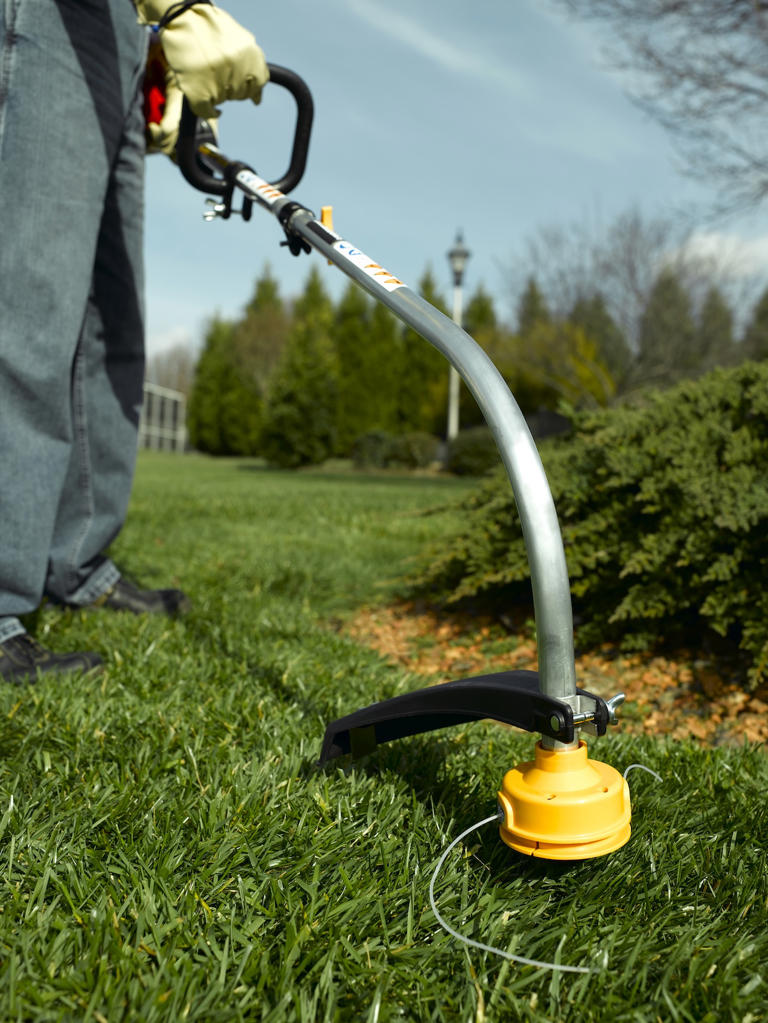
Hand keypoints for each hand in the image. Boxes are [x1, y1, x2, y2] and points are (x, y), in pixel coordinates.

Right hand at [154, 5, 268, 119]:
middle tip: (215, 69)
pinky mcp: (199, 91)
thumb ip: (251, 65)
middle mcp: (237, 69)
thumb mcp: (238, 39)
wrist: (180, 16)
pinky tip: (206, 102)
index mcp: (250, 55)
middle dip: (230, 85)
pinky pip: (206, 111)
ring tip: (203, 70)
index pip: (259, 82)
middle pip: (239, 93)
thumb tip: (257, 99)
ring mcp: (218, 81)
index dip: (250, 84)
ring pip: (222, 100)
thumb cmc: (207, 25)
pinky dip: (208, 111)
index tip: (242, 83)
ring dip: (214, 91)